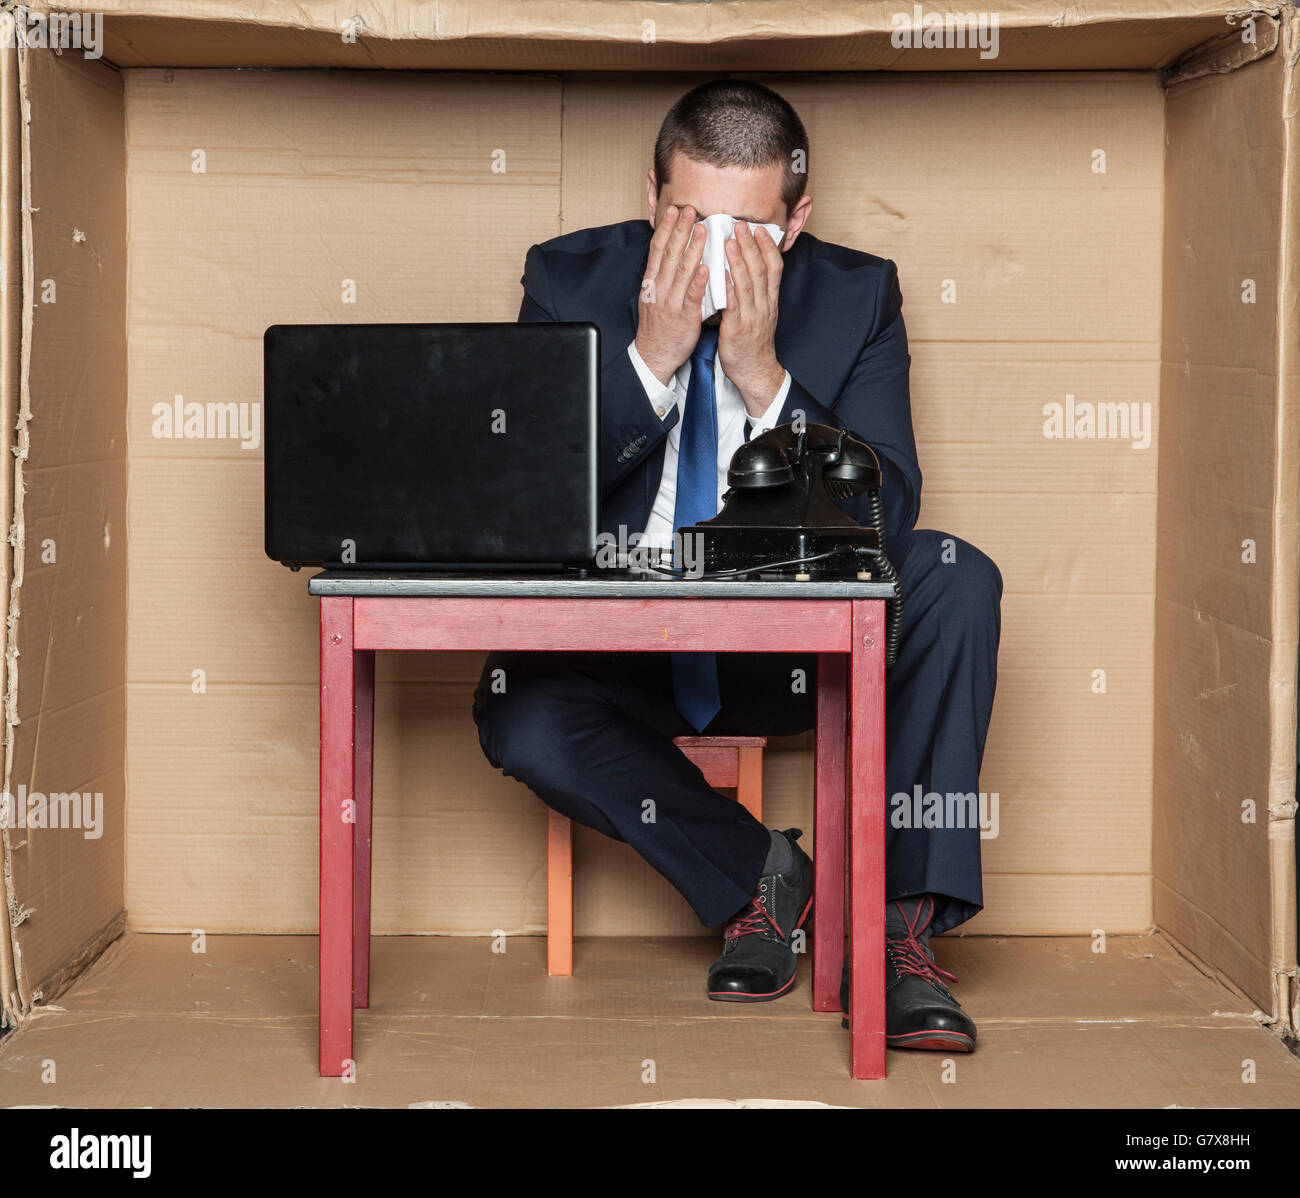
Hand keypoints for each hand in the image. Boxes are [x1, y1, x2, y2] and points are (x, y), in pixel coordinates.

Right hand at [634, 204, 707, 385]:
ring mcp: (671, 303)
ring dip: (692, 249)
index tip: (673, 211)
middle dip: (679, 231)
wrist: (655, 355)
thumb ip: (662, 275)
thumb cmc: (659, 326)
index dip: (665, 229)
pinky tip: (705, 268)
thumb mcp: (654, 296)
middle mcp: (659, 289)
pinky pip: (691, 297)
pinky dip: (698, 282)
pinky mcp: (684, 317)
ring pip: (682, 271)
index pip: (658, 250)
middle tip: (689, 210)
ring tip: (702, 230)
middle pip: (670, 255)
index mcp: (652, 283)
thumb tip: (672, 253)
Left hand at [717, 222, 785, 415]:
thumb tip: (748, 269)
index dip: (767, 247)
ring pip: (748, 284)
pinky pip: (734, 306)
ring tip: (730, 241)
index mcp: (769, 301)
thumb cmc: (753, 342)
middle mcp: (764, 306)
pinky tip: (721, 274)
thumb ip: (755, 292)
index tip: (760, 229)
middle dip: (752, 246)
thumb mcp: (760, 313)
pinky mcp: (738, 329)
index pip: (774, 268)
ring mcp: (752, 317)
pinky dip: (729, 288)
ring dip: (739, 261)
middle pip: (761, 271)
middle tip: (742, 226)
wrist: (755, 371)